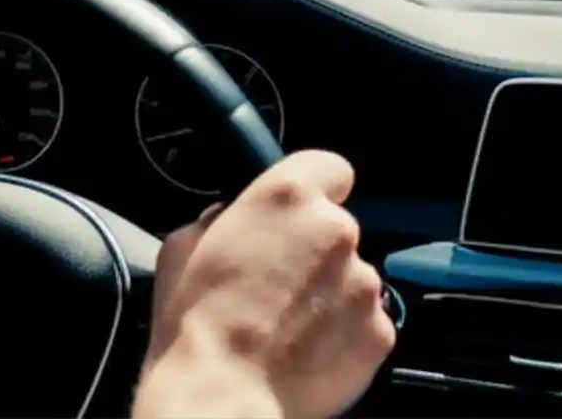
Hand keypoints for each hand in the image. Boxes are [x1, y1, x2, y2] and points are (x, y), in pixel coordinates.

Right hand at [135, 150, 394, 418]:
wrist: (222, 396)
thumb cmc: (195, 325)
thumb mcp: (182, 247)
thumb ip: (218, 219)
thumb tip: (229, 221)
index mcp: (287, 197)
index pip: (329, 166)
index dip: (315, 187)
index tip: (299, 210)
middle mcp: (335, 231)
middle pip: (336, 228)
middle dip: (312, 251)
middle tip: (274, 282)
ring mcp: (363, 283)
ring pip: (352, 277)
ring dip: (327, 293)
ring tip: (284, 324)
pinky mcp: (379, 331)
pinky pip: (365, 322)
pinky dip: (342, 333)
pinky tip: (303, 349)